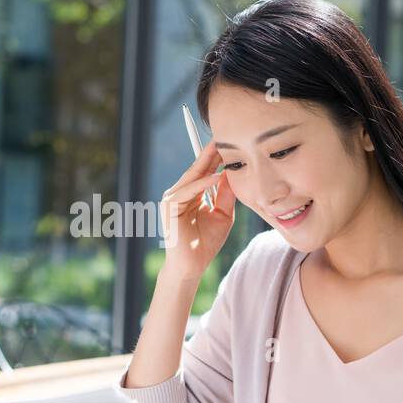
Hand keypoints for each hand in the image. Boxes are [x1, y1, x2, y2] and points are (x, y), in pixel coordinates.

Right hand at [158, 140, 235, 281]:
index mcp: (191, 195)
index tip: (229, 144)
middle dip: (210, 154)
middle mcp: (179, 194)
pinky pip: (188, 191)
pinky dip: (202, 183)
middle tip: (223, 137)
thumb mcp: (223, 215)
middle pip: (196, 169)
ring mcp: (172, 200)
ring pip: (191, 177)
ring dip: (207, 163)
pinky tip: (216, 176)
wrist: (192, 265)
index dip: (215, 158)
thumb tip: (232, 175)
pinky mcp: (170, 208)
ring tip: (222, 150)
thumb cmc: (206, 243)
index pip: (203, 172)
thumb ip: (226, 195)